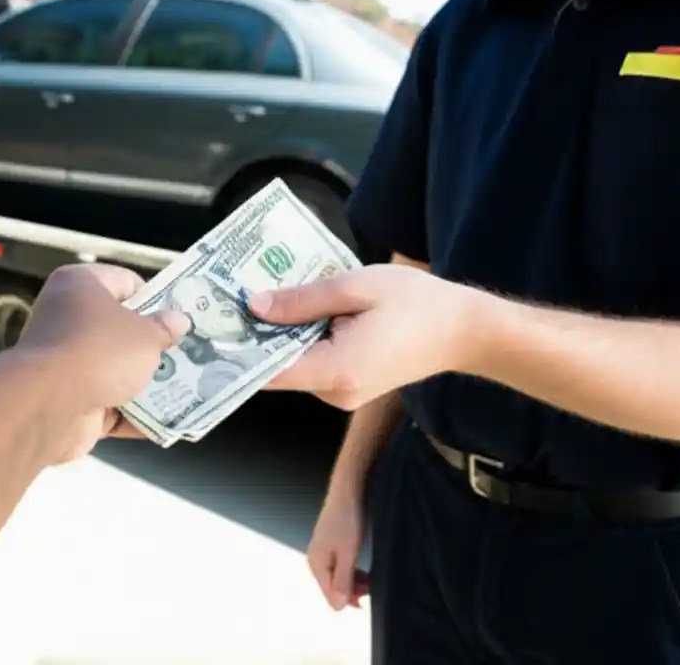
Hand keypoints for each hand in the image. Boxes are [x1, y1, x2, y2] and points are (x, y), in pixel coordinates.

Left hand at [18, 264, 188, 463]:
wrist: (50, 405)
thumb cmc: (99, 351)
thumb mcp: (146, 335)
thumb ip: (165, 328)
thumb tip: (178, 320)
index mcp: (80, 286)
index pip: (124, 282)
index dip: (155, 298)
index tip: (179, 317)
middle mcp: (67, 319)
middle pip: (119, 329)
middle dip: (152, 346)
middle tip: (187, 354)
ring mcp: (64, 363)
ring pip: (114, 370)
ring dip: (145, 384)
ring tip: (185, 389)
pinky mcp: (67, 402)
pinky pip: (108, 405)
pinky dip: (132, 416)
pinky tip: (165, 424)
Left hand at [249, 265, 483, 409]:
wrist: (466, 330)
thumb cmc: (419, 303)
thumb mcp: (357, 286)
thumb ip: (303, 299)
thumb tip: (255, 305)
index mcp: (336, 371)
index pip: (268, 371)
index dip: (237, 350)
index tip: (213, 327)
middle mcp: (336, 392)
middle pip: (278, 367)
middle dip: (259, 333)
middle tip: (237, 295)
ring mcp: (344, 393)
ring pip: (296, 363)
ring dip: (284, 333)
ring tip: (271, 293)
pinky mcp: (351, 386)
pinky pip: (315, 363)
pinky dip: (305, 339)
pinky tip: (306, 308)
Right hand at [307, 494, 368, 610]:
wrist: (348, 491)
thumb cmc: (347, 519)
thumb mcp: (348, 553)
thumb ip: (342, 580)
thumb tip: (338, 606)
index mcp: (316, 564)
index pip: (330, 596)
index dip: (349, 599)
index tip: (367, 595)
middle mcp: (316, 560)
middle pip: (333, 588)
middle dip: (352, 591)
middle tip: (371, 586)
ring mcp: (323, 553)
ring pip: (338, 578)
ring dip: (354, 582)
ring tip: (370, 579)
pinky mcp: (331, 546)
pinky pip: (340, 568)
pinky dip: (352, 572)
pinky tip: (363, 571)